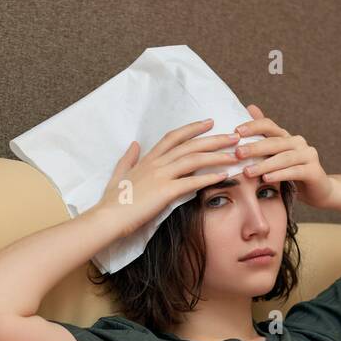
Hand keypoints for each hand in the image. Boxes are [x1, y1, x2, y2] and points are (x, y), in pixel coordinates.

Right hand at [94, 119, 240, 237]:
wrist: (106, 218)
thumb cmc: (112, 201)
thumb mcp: (118, 174)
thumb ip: (128, 158)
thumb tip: (134, 144)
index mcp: (147, 159)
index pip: (173, 137)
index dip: (192, 128)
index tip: (209, 122)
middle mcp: (156, 163)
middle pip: (190, 145)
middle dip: (214, 138)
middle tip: (234, 136)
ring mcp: (161, 176)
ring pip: (194, 159)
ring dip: (217, 155)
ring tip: (234, 154)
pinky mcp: (165, 192)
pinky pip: (192, 182)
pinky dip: (209, 177)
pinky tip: (223, 176)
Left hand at [234, 104, 334, 208]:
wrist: (318, 190)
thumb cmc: (291, 174)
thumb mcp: (274, 157)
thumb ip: (263, 137)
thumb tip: (250, 107)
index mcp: (286, 137)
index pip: (269, 125)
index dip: (253, 126)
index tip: (236, 131)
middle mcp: (298, 142)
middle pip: (274, 142)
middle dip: (254, 148)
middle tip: (238, 153)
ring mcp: (308, 155)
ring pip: (283, 158)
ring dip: (264, 165)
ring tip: (247, 172)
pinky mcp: (314, 170)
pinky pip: (294, 171)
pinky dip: (280, 175)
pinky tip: (266, 179)